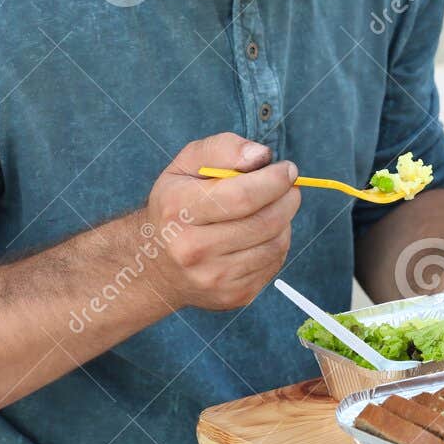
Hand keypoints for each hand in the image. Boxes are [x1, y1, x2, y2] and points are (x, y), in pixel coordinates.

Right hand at [145, 134, 300, 310]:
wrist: (155, 263)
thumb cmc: (177, 205)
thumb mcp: (186, 165)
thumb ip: (223, 148)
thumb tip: (261, 156)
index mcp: (178, 210)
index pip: (242, 196)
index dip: (275, 180)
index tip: (287, 170)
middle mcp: (192, 249)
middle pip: (265, 222)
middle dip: (288, 198)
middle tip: (289, 187)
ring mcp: (213, 277)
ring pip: (276, 244)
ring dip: (285, 221)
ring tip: (273, 209)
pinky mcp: (233, 295)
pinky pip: (275, 264)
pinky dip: (277, 243)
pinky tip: (262, 234)